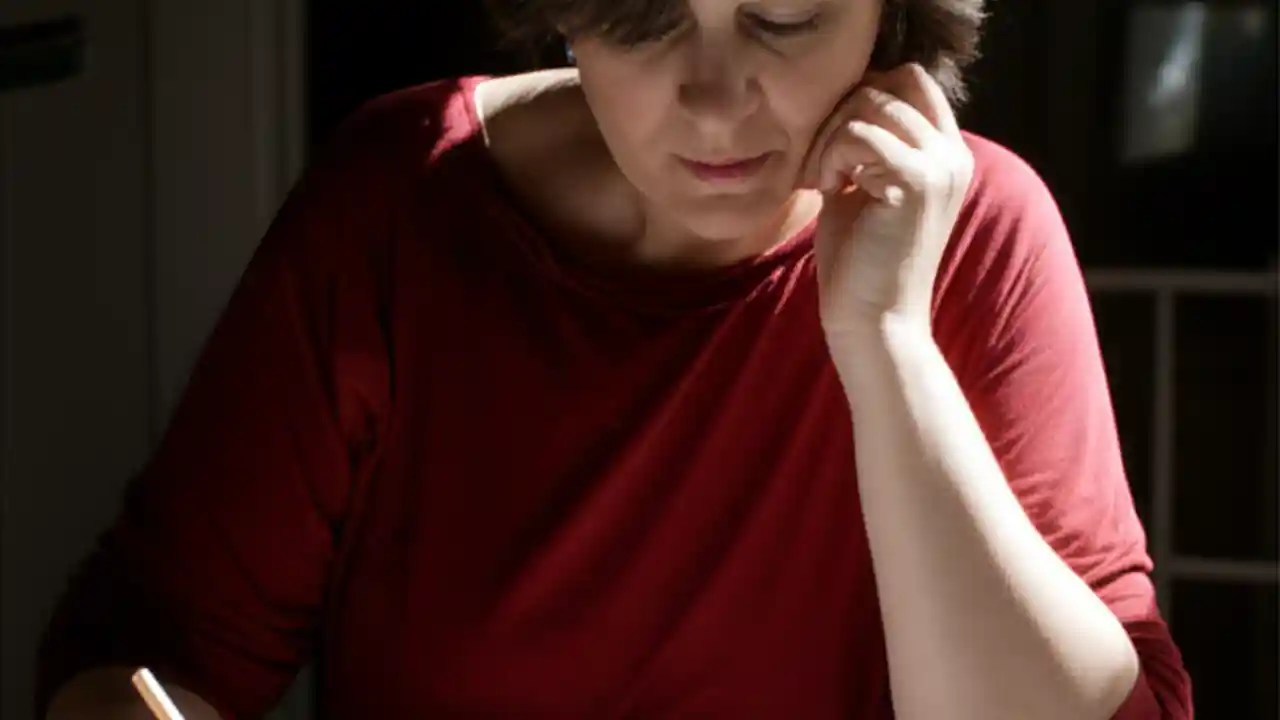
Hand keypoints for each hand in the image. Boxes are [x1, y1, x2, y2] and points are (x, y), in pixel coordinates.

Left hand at [798, 63, 972, 340]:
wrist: (872, 320)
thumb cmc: (859, 260)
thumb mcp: (862, 187)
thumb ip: (865, 143)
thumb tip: (845, 101)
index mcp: (947, 154)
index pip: (912, 80)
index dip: (864, 98)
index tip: (835, 147)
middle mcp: (953, 154)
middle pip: (893, 82)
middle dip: (844, 112)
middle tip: (824, 163)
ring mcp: (941, 166)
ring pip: (871, 103)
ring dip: (831, 137)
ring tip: (826, 181)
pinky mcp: (917, 181)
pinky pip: (859, 134)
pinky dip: (831, 155)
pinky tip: (828, 190)